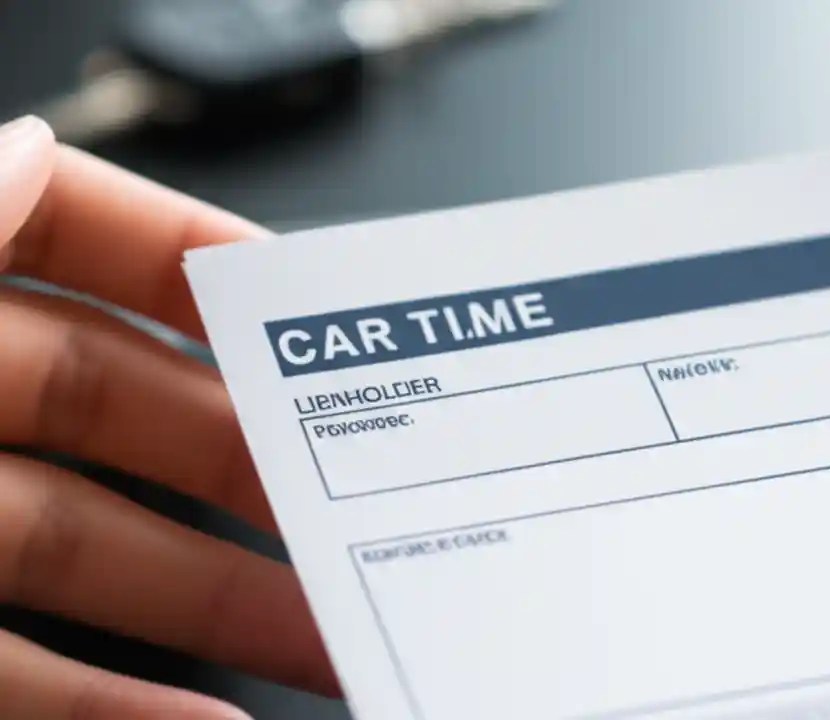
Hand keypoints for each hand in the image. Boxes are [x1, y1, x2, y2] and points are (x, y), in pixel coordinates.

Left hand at [0, 116, 334, 718]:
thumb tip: (31, 149)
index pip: (86, 242)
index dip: (213, 267)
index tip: (331, 317)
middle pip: (135, 416)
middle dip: (267, 468)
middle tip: (374, 512)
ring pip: (102, 555)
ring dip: (223, 605)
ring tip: (328, 640)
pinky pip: (27, 675)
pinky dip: (121, 705)